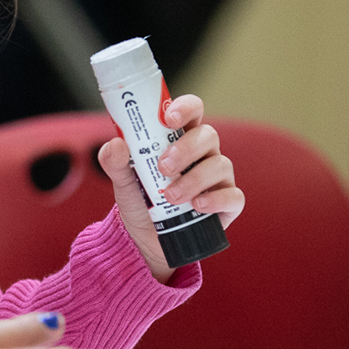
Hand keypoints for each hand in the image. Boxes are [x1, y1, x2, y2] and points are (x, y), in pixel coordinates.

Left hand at [99, 93, 243, 281]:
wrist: (146, 241)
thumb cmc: (140, 201)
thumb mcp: (123, 182)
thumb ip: (116, 162)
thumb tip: (115, 145)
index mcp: (179, 138)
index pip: (192, 110)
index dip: (185, 108)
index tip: (169, 118)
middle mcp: (203, 154)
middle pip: (208, 135)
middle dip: (186, 149)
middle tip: (163, 167)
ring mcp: (218, 178)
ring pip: (220, 165)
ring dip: (194, 179)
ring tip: (170, 196)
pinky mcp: (227, 204)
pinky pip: (234, 196)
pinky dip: (216, 200)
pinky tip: (197, 206)